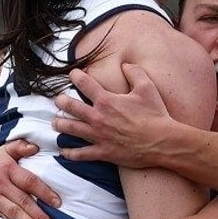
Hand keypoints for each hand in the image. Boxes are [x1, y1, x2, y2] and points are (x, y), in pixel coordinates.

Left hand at [53, 64, 172, 166]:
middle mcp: (98, 117)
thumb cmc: (155, 115)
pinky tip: (64, 151)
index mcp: (107, 100)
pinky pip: (81, 154)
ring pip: (71, 129)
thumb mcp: (147, 88)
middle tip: (58, 100)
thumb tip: (125, 65)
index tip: (72, 74)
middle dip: (61, 102)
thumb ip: (135, 73)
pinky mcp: (103, 152)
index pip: (85, 84)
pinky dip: (70, 153)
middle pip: (71, 107)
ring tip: (55, 122)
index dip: (76, 76)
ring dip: (60, 124)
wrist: (162, 142)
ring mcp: (99, 136)